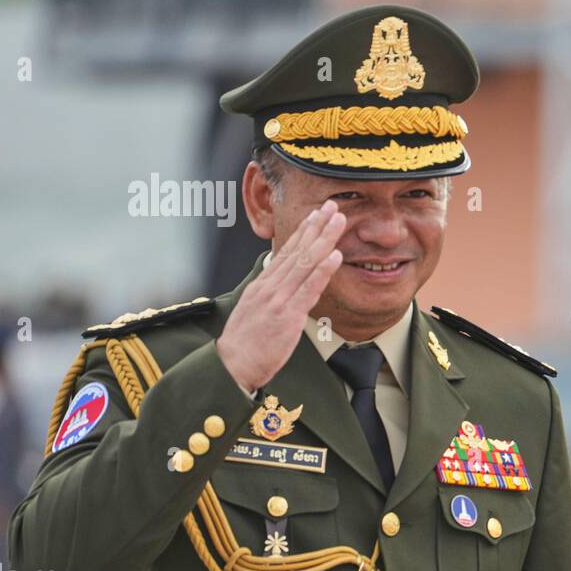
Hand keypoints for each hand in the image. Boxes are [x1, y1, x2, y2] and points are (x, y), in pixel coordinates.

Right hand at [217, 201, 345, 392]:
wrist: (232, 365)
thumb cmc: (245, 343)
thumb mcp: (254, 310)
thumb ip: (270, 293)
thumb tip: (281, 281)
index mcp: (263, 284)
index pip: (286, 251)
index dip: (303, 230)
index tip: (316, 214)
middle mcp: (270, 286)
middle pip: (297, 249)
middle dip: (316, 225)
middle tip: (332, 205)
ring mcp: (278, 299)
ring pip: (304, 263)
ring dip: (324, 239)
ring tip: (338, 220)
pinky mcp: (287, 315)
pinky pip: (308, 289)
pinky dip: (322, 271)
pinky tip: (335, 256)